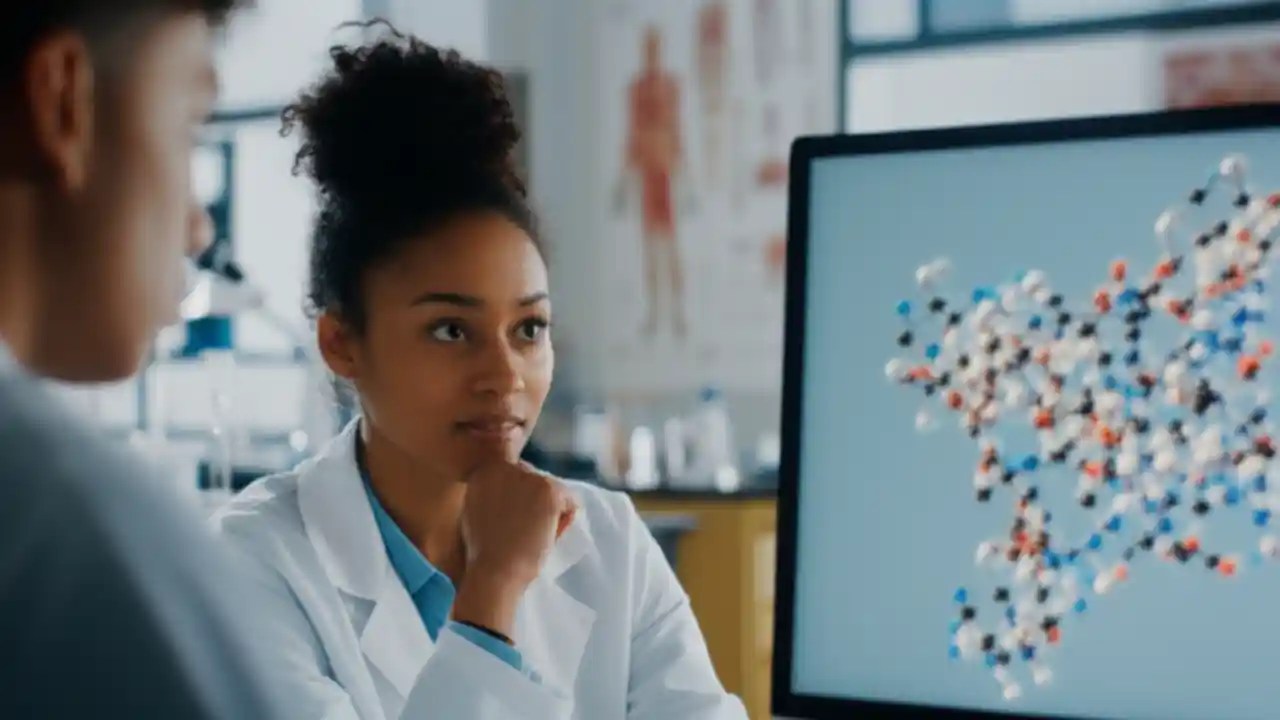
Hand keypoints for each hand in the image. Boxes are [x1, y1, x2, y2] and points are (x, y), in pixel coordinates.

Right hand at [453, 462, 577, 636]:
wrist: (494, 572)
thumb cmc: (485, 554)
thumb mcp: (479, 515)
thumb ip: (495, 497)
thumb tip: (523, 494)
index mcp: (484, 472)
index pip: (516, 477)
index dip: (518, 503)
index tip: (510, 525)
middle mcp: (505, 467)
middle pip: (535, 480)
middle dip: (536, 503)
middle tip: (523, 532)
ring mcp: (528, 477)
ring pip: (553, 490)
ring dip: (550, 512)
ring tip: (532, 537)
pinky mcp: (548, 490)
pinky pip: (570, 500)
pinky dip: (565, 520)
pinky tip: (546, 536)